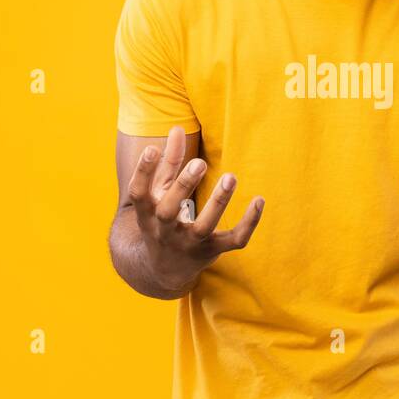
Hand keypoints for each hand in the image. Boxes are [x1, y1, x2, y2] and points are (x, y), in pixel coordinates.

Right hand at [127, 126, 264, 293]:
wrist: (163, 270)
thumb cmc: (162, 220)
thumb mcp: (159, 194)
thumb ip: (168, 162)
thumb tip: (176, 128)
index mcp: (148, 213)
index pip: (139, 193)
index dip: (143, 172)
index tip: (151, 149)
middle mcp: (165, 231)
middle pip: (170, 211)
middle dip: (184, 186)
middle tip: (200, 162)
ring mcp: (189, 243)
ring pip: (204, 227)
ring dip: (218, 202)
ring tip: (230, 177)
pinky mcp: (212, 251)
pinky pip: (234, 240)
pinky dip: (248, 223)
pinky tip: (259, 200)